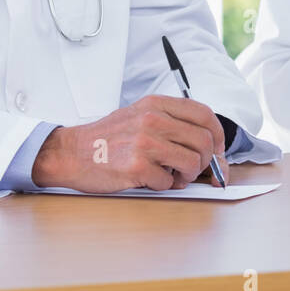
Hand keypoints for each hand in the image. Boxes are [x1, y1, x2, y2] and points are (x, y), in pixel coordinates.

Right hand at [32, 94, 229, 192]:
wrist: (71, 153)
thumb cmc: (107, 138)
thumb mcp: (140, 116)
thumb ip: (172, 124)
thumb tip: (210, 147)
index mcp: (157, 105)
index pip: (204, 115)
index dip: (218, 134)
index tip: (217, 149)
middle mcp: (153, 120)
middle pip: (204, 141)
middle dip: (206, 161)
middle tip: (194, 169)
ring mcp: (145, 143)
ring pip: (192, 163)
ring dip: (187, 175)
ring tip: (173, 175)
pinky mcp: (137, 167)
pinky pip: (169, 182)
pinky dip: (164, 185)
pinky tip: (150, 179)